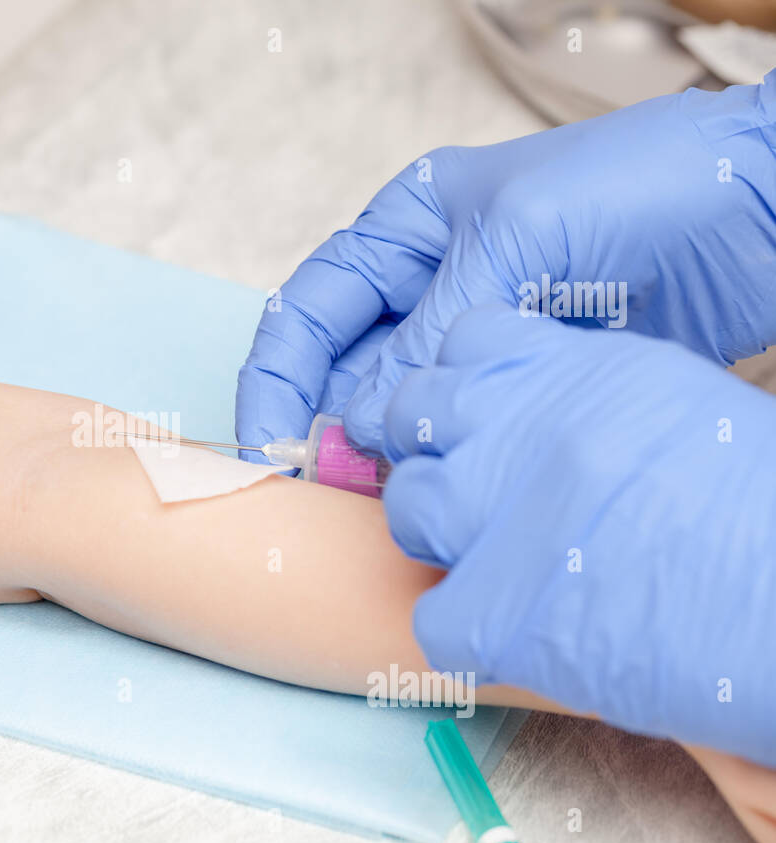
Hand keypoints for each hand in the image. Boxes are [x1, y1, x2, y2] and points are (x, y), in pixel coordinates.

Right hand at [236, 72, 775, 455]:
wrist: (760, 208)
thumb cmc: (641, 185)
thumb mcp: (516, 245)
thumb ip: (428, 338)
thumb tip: (358, 428)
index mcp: (411, 227)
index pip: (313, 306)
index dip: (278, 374)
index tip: (267, 440)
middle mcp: (431, 285)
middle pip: (342, 366)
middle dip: (317, 426)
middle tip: (310, 491)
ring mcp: (478, 338)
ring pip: (396, 407)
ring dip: (372, 455)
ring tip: (362, 504)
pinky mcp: (522, 384)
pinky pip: (456, 430)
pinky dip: (433, 466)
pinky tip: (424, 496)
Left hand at [383, 306, 775, 766]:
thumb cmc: (763, 504)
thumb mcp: (675, 403)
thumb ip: (583, 395)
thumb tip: (525, 410)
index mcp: (569, 370)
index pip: (467, 340)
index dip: (469, 384)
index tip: (488, 419)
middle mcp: (515, 429)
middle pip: (415, 417)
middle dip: (439, 451)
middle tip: (483, 494)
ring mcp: (491, 519)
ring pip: (408, 505)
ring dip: (440, 534)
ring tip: (501, 564)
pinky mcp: (490, 613)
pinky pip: (431, 614)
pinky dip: (466, 630)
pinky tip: (518, 632)